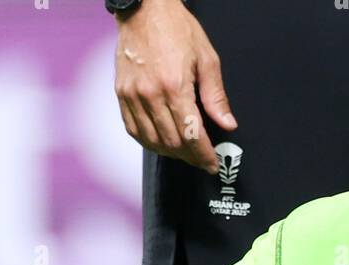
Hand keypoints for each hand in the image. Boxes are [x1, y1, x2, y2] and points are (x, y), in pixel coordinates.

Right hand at [114, 0, 235, 173]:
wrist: (143, 8)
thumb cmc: (176, 28)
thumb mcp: (206, 58)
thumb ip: (216, 96)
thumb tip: (227, 124)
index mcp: (174, 85)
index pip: (191, 135)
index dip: (203, 155)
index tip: (212, 165)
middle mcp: (151, 93)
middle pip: (172, 142)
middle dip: (190, 156)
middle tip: (201, 159)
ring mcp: (133, 94)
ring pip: (153, 140)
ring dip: (171, 153)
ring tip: (185, 153)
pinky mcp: (122, 93)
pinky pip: (134, 130)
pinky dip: (149, 142)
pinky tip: (162, 143)